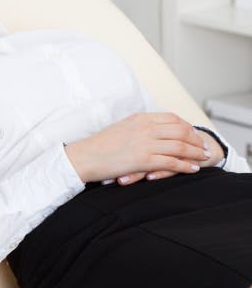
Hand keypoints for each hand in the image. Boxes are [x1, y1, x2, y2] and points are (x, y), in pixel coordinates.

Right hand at [63, 112, 211, 183]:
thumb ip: (137, 127)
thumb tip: (150, 131)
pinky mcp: (144, 160)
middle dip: (196, 139)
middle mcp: (145, 128)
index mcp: (140, 118)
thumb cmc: (98, 146)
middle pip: (181, 130)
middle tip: (204, 147)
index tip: (193, 134)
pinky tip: (192, 169)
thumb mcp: (120, 128)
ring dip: (195, 152)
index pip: (172, 118)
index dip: (187, 126)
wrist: (84, 157)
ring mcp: (145, 143)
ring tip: (203, 157)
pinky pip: (172, 162)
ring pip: (180, 146)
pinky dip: (185, 166)